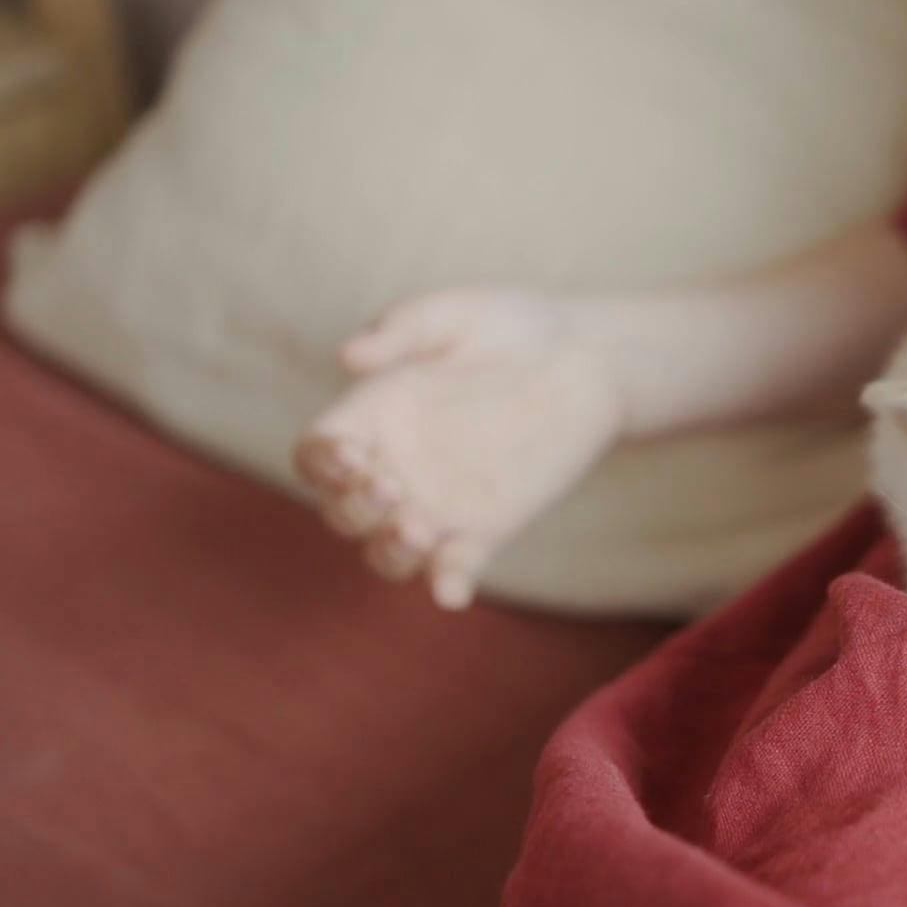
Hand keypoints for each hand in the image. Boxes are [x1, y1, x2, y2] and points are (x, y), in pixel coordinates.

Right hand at [296, 288, 626, 608]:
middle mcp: (396, 466)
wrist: (588, 359)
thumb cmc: (514, 326)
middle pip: (343, 512)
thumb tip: (349, 356)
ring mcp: (439, 503)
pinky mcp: (487, 528)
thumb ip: (403, 329)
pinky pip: (455, 570)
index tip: (350, 456)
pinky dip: (448, 587)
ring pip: (388, 552)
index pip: (318, 455)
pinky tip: (453, 593)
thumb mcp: (455, 314)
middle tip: (388, 487)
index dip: (320, 463)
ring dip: (389, 553)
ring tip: (418, 531)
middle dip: (352, 509)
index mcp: (374, 415)